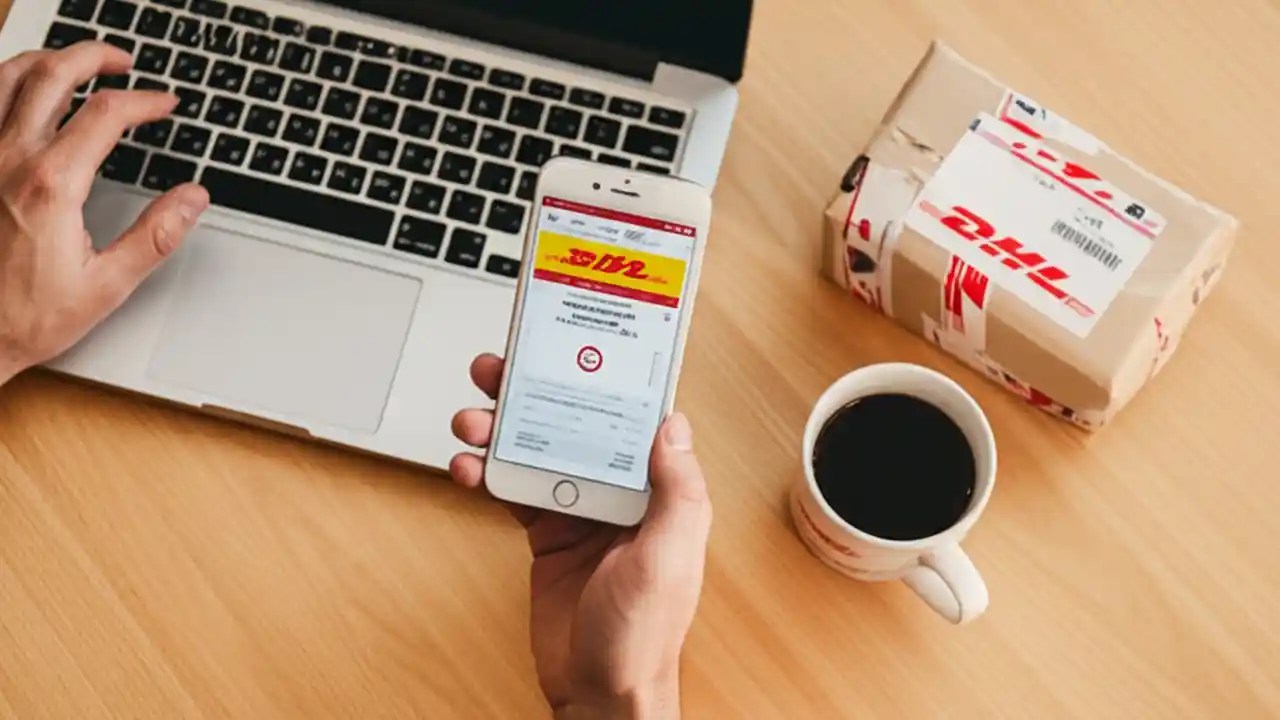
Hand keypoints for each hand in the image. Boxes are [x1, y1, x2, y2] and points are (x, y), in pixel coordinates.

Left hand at [0, 43, 208, 384]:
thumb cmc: (26, 316)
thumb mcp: (108, 285)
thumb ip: (155, 236)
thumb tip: (192, 198)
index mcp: (51, 185)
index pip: (106, 114)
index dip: (144, 101)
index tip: (165, 105)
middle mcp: (9, 159)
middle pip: (54, 74)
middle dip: (96, 57)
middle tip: (124, 63)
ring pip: (10, 76)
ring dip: (49, 60)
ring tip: (78, 65)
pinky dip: (8, 82)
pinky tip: (26, 91)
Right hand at [450, 354, 712, 719]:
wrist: (599, 691)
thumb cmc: (643, 634)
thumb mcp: (667, 557)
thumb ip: (675, 491)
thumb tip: (673, 424)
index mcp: (657, 490)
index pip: (630, 417)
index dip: (601, 378)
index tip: (572, 345)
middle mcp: (620, 493)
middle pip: (572, 422)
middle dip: (533, 393)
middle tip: (498, 369)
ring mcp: (580, 511)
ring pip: (536, 449)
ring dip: (500, 430)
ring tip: (470, 420)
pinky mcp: (548, 534)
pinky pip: (513, 489)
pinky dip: (487, 474)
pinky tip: (467, 467)